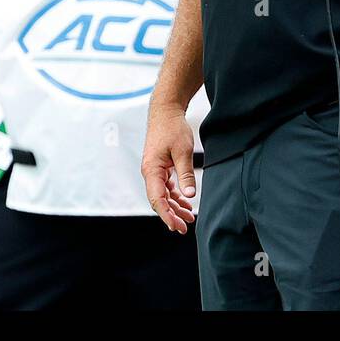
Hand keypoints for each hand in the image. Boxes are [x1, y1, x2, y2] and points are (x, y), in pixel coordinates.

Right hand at [141, 103, 197, 232]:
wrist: (166, 112)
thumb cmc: (173, 129)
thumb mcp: (183, 151)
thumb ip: (185, 173)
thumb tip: (190, 195)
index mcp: (152, 170)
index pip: (157, 199)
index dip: (166, 215)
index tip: (176, 226)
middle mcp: (150, 173)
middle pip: (159, 200)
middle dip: (171, 215)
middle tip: (185, 228)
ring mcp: (154, 171)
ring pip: (163, 195)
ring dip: (175, 207)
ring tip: (189, 218)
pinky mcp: (160, 167)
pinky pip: (166, 187)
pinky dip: (175, 196)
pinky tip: (186, 202)